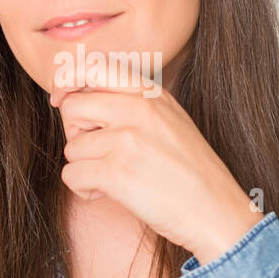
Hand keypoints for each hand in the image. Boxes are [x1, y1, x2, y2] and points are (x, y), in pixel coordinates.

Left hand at [51, 77, 264, 263]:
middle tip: (98, 153)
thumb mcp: (168, 119)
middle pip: (73, 108)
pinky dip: (84, 189)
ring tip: (113, 179)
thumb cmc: (190, 172)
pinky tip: (108, 193)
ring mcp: (127, 139)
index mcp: (151, 93)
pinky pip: (72, 175)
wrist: (216, 211)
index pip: (93, 66)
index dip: (68, 81)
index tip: (61, 98)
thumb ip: (130, 102)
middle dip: (76, 134)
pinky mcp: (117, 172)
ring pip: (71, 148)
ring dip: (84, 168)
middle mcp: (139, 109)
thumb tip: (75, 97)